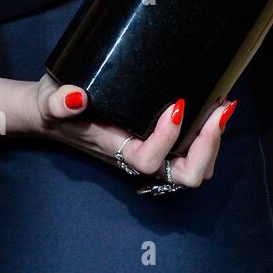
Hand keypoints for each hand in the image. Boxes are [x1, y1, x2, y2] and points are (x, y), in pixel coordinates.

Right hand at [25, 72, 235, 188]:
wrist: (56, 113)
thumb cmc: (55, 108)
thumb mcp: (50, 100)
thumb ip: (57, 102)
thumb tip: (76, 97)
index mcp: (116, 150)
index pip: (149, 160)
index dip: (168, 138)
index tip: (175, 103)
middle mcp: (139, 159)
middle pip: (185, 175)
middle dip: (208, 146)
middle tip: (219, 109)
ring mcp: (153, 153)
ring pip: (195, 169)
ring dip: (214, 142)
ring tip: (222, 106)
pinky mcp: (161, 143)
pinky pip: (193, 153)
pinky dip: (210, 136)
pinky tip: (214, 106)